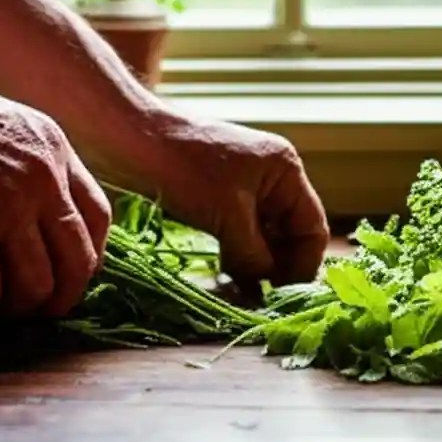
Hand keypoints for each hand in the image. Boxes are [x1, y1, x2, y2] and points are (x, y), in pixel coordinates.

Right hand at [0, 61, 109, 315]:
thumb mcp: (0, 126)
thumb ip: (31, 167)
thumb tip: (47, 223)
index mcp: (52, 146)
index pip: (99, 217)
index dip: (89, 256)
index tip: (72, 273)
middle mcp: (40, 176)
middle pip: (79, 260)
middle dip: (63, 296)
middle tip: (41, 309)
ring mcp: (5, 204)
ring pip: (36, 285)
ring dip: (16, 304)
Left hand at [151, 117, 329, 287]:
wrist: (130, 139)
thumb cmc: (184, 168)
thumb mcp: (227, 215)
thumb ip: (253, 254)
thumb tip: (265, 287)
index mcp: (285, 171)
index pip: (312, 227)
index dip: (302, 265)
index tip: (285, 297)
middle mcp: (271, 179)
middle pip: (289, 234)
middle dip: (278, 268)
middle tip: (263, 303)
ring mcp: (245, 189)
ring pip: (263, 237)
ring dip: (256, 266)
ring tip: (244, 298)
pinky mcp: (219, 199)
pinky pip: (240, 235)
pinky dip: (237, 256)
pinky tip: (228, 279)